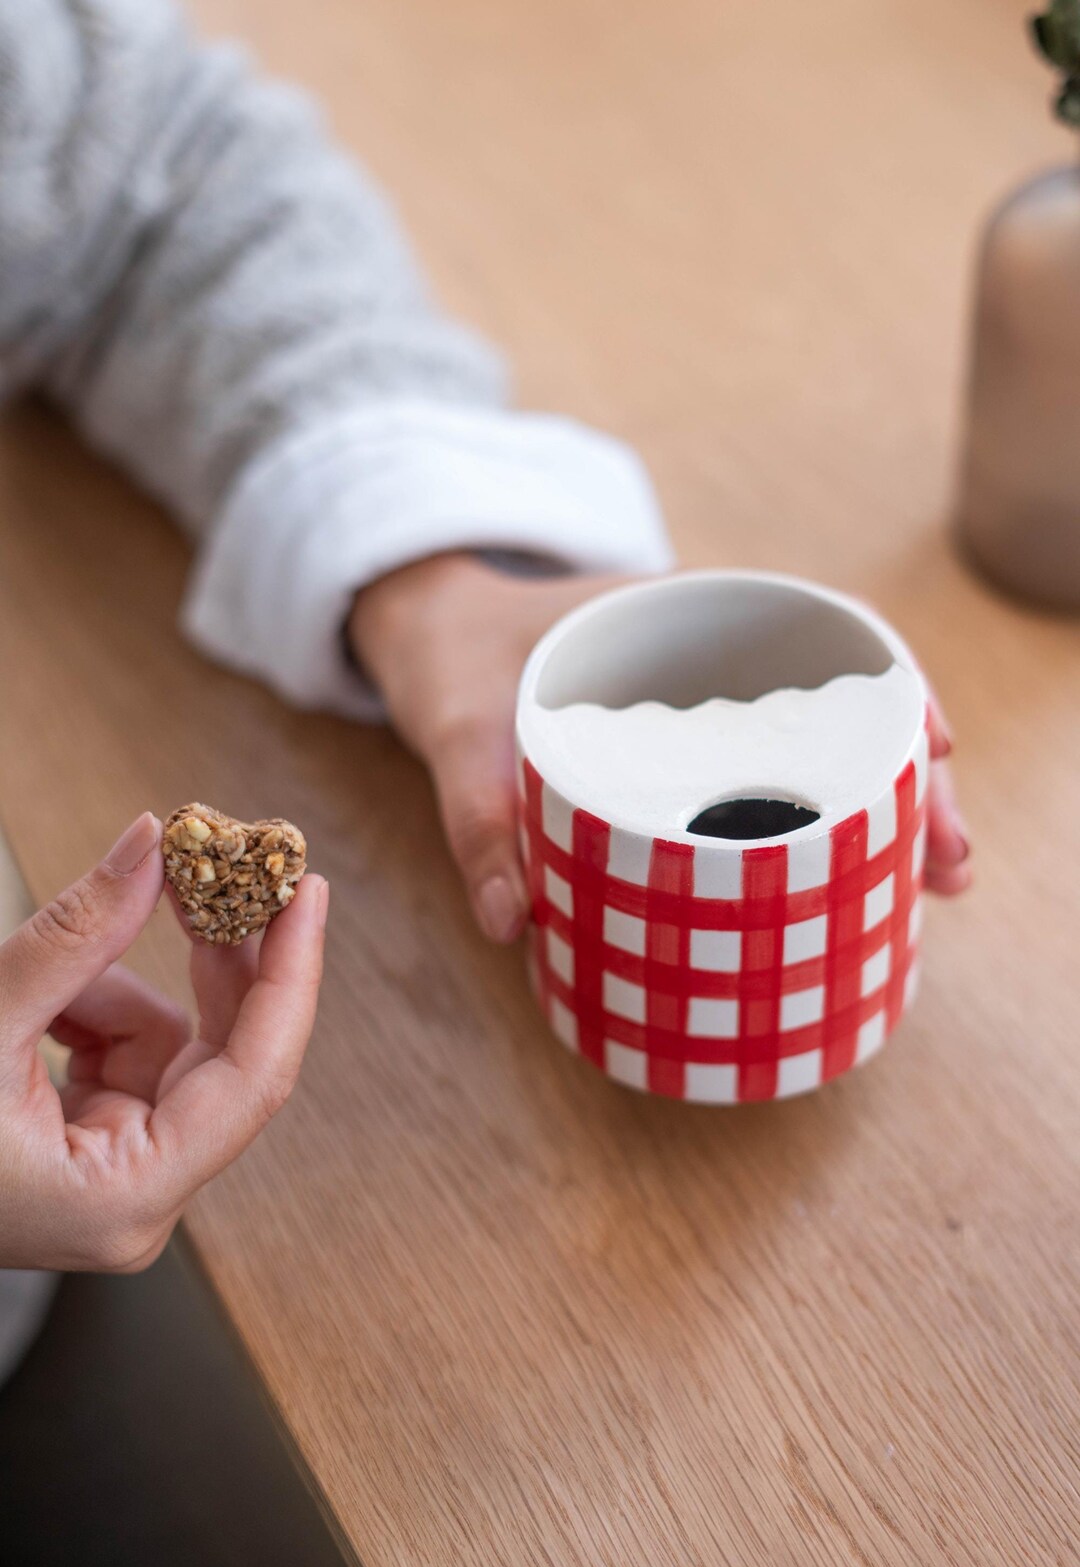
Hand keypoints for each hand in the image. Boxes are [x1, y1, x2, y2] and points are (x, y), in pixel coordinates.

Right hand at [0, 813, 327, 1271]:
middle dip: (221, 957)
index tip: (304, 892)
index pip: (255, 1078)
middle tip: (229, 866)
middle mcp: (137, 1200)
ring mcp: (115, 1177)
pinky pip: (124, 1053)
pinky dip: (89, 1008)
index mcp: (126, 1198)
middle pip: (224, 1056)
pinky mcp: (90, 1148)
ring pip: (167, 1044)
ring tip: (48, 973)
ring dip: (118, 987)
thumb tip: (149, 847)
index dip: (290, 976)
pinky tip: (40, 1002)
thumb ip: (74, 935)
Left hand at [350, 554, 971, 942]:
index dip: (893, 690)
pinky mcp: (676, 760)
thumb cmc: (451, 658)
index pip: (819, 634)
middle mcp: (705, 662)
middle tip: (948, 864)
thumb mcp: (458, 726)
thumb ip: (474, 815)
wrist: (420, 637)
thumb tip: (515, 923)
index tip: (936, 749)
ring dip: (871, 816)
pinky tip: (840, 892)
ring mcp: (699, 713)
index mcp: (675, 617)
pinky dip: (807, 835)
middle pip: (840, 709)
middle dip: (907, 781)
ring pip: (811, 755)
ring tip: (926, 888)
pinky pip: (759, 789)